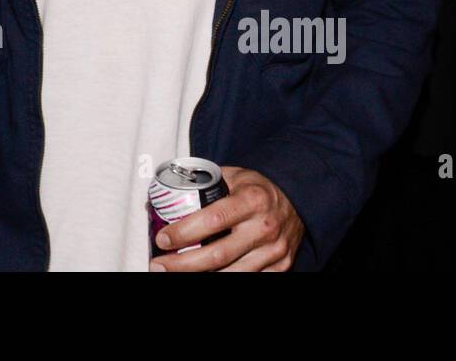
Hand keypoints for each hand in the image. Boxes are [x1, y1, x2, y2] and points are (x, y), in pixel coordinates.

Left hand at [150, 166, 303, 271]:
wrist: (296, 198)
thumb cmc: (256, 188)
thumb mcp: (233, 176)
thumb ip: (204, 186)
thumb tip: (164, 197)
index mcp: (251, 200)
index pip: (213, 220)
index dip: (184, 232)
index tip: (163, 239)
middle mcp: (264, 227)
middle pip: (218, 255)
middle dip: (183, 264)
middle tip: (159, 264)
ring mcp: (274, 251)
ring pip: (231, 274)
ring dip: (198, 276)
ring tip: (174, 272)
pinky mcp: (280, 266)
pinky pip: (247, 279)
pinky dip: (221, 278)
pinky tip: (203, 274)